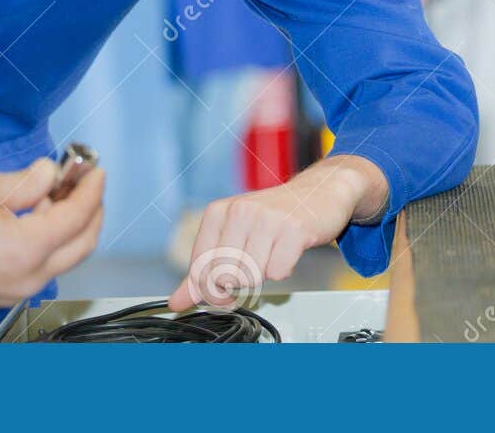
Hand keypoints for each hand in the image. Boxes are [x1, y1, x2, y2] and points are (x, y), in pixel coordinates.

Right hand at [0, 158, 105, 308]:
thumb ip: (25, 181)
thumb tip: (49, 174)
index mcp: (28, 249)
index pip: (77, 216)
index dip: (90, 188)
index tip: (94, 169)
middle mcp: (28, 277)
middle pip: (81, 244)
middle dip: (90, 210)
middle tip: (86, 183)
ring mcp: (14, 290)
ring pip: (62, 259)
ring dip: (69, 227)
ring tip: (59, 195)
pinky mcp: (0, 293)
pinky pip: (40, 268)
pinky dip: (48, 243)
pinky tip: (33, 219)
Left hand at [166, 155, 387, 310]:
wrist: (318, 193)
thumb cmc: (273, 217)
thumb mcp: (232, 237)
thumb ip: (203, 272)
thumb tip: (177, 301)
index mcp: (217, 213)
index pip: (199, 267)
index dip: (211, 289)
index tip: (223, 289)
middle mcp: (239, 212)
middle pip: (224, 276)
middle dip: (239, 283)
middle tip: (253, 267)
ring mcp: (267, 219)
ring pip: (251, 276)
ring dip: (263, 274)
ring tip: (271, 253)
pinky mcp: (294, 230)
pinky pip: (278, 272)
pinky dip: (283, 269)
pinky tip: (287, 251)